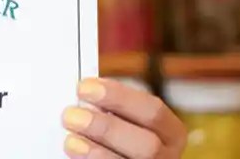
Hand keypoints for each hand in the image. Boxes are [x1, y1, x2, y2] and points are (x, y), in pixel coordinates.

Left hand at [62, 78, 186, 157]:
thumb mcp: (123, 115)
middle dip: (106, 128)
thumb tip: (82, 93)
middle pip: (146, 145)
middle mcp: (165, 156)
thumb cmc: (118, 130)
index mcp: (169, 131)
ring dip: (95, 151)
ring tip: (70, 140)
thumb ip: (108, 106)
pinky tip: (76, 153)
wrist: (117, 152)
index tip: (84, 88)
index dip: (117, 96)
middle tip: (70, 115)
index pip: (153, 111)